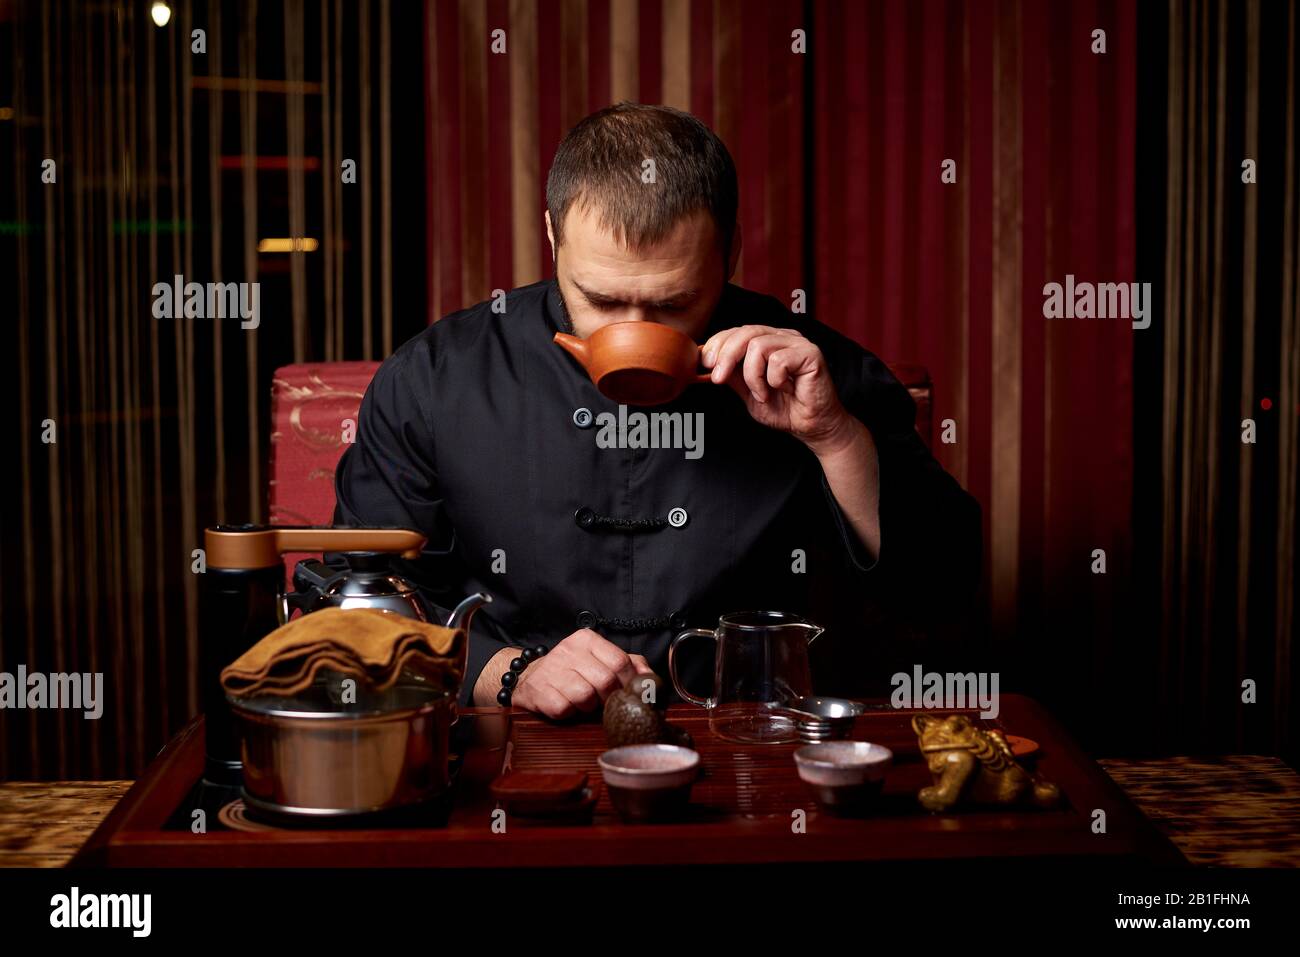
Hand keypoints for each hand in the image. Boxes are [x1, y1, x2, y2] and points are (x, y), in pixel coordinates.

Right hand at [507, 629, 653, 719]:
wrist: (529, 677)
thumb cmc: (572, 671)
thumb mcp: (600, 659)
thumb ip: (630, 664)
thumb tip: (650, 677)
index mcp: (586, 640)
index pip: (620, 661)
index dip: (627, 682)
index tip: (626, 692)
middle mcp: (567, 650)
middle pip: (605, 680)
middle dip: (609, 697)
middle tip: (604, 701)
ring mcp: (551, 670)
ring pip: (585, 696)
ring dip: (587, 706)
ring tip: (582, 702)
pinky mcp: (538, 690)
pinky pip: (564, 709)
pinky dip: (569, 713)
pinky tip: (565, 706)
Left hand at [700, 324, 856, 455]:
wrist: (811, 427)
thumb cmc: (784, 409)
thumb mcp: (748, 391)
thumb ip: (732, 375)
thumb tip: (706, 361)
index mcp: (768, 340)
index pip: (738, 331)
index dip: (718, 343)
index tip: (705, 364)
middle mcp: (783, 336)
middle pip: (746, 332)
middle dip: (726, 356)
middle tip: (717, 378)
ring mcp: (798, 343)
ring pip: (759, 346)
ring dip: (753, 376)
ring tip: (761, 394)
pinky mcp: (811, 354)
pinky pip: (779, 360)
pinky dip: (773, 380)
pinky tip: (783, 390)